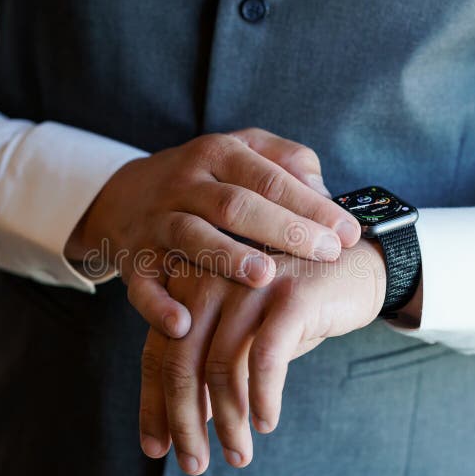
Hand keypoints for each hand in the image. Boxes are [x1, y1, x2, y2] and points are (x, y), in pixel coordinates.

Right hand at [67, 128, 361, 337]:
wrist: (126, 194)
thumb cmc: (206, 177)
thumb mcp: (243, 150)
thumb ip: (288, 162)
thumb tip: (325, 194)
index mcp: (217, 155)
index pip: (269, 178)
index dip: (310, 205)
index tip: (348, 233)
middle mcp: (184, 185)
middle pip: (234, 205)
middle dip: (283, 229)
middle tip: (326, 253)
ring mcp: (156, 223)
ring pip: (190, 237)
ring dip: (227, 257)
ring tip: (265, 277)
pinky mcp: (134, 260)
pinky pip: (142, 285)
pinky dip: (159, 306)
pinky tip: (184, 325)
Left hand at [138, 239, 385, 474]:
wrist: (352, 271)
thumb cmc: (287, 310)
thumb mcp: (240, 337)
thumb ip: (206, 368)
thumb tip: (184, 424)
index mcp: (187, 286)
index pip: (156, 354)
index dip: (153, 407)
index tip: (156, 449)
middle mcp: (209, 278)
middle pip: (179, 362)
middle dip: (184, 423)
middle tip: (194, 464)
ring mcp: (248, 284)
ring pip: (220, 366)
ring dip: (228, 421)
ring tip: (239, 454)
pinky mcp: (289, 295)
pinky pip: (265, 358)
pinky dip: (263, 398)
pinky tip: (266, 423)